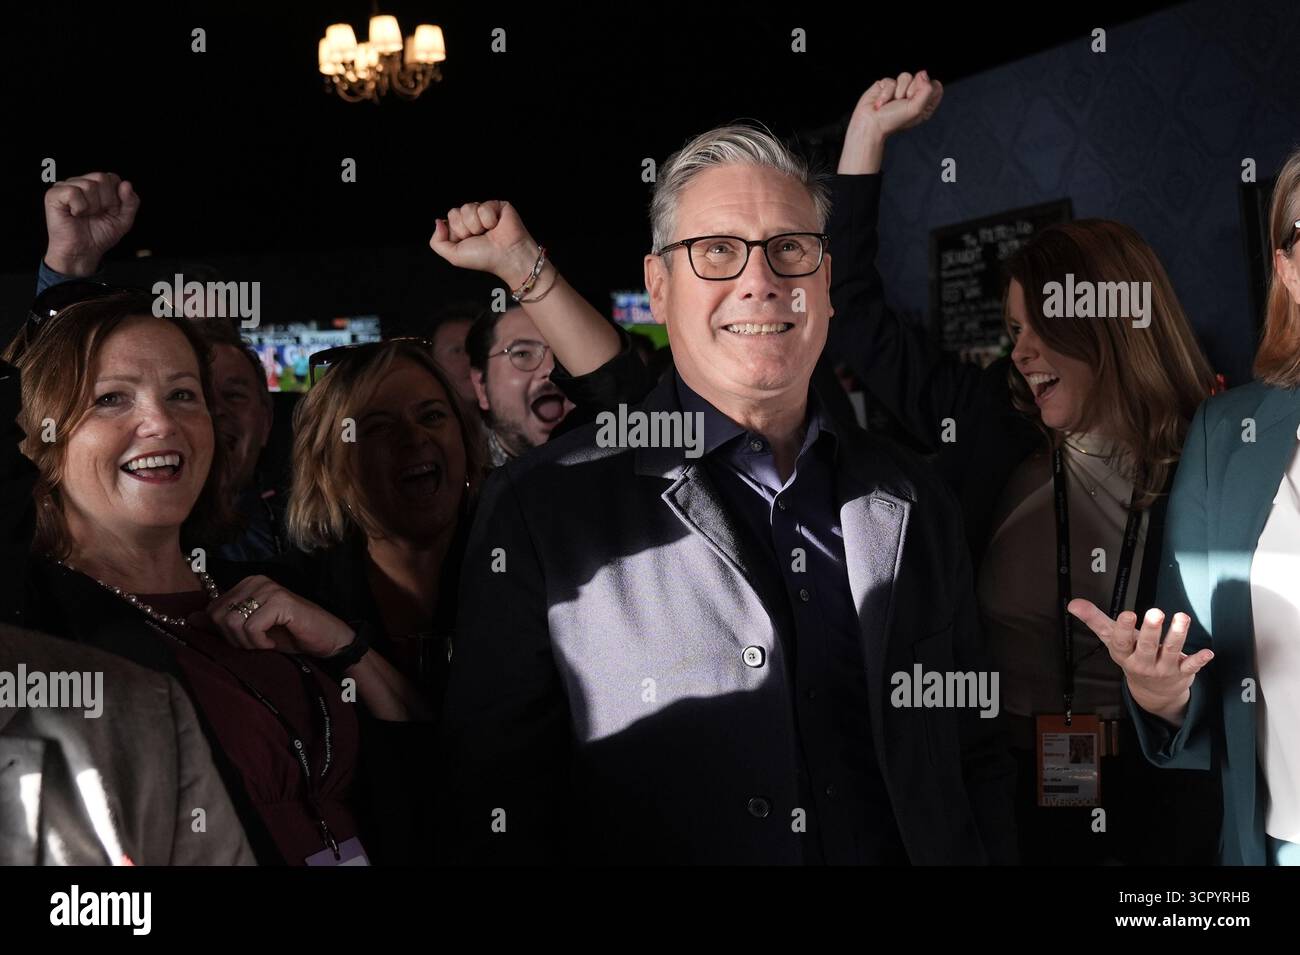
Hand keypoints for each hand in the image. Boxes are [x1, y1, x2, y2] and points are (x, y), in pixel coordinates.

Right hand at [43, 172, 139, 276]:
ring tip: (86, 216)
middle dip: (106, 201)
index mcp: (96, 186)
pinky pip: (73, 192)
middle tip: (97, 214)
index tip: (109, 211)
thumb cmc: (99, 235)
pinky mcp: (54, 195)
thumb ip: (131, 202)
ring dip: (92, 207)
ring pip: (89, 185)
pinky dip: (79, 207)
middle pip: (102, 178)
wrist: (83, 252)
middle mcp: (81, 182)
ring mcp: (66, 186)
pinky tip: (75, 214)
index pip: (112, 178)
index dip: (116, 198)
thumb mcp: (123, 219)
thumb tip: (127, 184)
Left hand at [190, 575, 354, 658]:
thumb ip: (221, 624)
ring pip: (232, 622)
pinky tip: (273, 643)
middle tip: (257, 644)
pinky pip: (251, 627)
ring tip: (265, 644)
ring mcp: (269, 588)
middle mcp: (255, 581)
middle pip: (219, 617)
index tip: (248, 640)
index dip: (225, 634)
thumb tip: (190, 618)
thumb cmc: (289, 636)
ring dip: (247, 643)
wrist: (324, 640)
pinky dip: (259, 643)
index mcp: (246, 584)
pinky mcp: (280, 600)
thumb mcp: (249, 633)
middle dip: (234, 639)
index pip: (212, 610)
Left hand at [429, 200, 538, 286]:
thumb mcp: (454, 255)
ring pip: (468, 208)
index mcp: (462, 228)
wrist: (507, 256)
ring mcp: (484, 211)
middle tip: (479, 237)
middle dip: (465, 228)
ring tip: (488, 233)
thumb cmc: (485, 258)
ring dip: (477, 225)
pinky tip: (497, 227)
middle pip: (455, 212)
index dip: (456, 231)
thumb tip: (438, 221)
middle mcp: (472, 218)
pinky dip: (489, 220)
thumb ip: (437, 242)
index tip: (468, 242)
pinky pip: (483, 207)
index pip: (449, 219)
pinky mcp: (497, 205)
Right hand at [840, 70, 943, 174]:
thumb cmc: (893, 120)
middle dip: (910, 90)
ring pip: (905, 76)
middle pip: (921, 78)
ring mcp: (900, 90)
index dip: (927, 90)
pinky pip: (890, 80)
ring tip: (891, 103)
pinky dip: (885, 93)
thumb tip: (922, 73)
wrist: (870, 124)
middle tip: (902, 103)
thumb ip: (926, 90)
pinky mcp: (887, 86)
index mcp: (925, 104)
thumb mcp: (916, 108)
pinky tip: (881, 103)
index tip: (917, 101)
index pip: (936, 87)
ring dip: (897, 92)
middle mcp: (913, 96)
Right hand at [1067, 600, 1213, 725]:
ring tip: (1182, 617)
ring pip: (1170, 651)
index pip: (1121, 642)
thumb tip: (1073, 603)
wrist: (1153, 693)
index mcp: (1124, 654)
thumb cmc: (1132, 657)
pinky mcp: (1182, 672)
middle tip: (1155, 612)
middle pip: (1146, 646)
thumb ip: (1095, 620)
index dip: (1123, 628)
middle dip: (1151, 630)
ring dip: (1177, 635)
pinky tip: (1207, 652)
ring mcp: (1163, 669)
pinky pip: (1191, 666)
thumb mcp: (1112, 641)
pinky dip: (1199, 660)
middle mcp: (1142, 663)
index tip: (1128, 613)